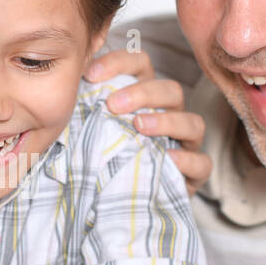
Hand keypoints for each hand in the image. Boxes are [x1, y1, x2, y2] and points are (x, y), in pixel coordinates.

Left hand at [87, 48, 209, 192]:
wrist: (118, 201)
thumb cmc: (103, 159)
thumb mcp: (90, 132)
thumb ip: (83, 111)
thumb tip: (64, 89)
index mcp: (144, 99)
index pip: (141, 65)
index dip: (119, 63)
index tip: (91, 74)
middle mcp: (170, 116)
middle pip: (171, 90)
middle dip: (143, 93)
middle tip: (113, 105)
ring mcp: (185, 144)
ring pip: (192, 123)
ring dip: (166, 121)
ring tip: (139, 126)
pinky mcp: (193, 175)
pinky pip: (201, 163)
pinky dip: (187, 160)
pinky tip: (167, 159)